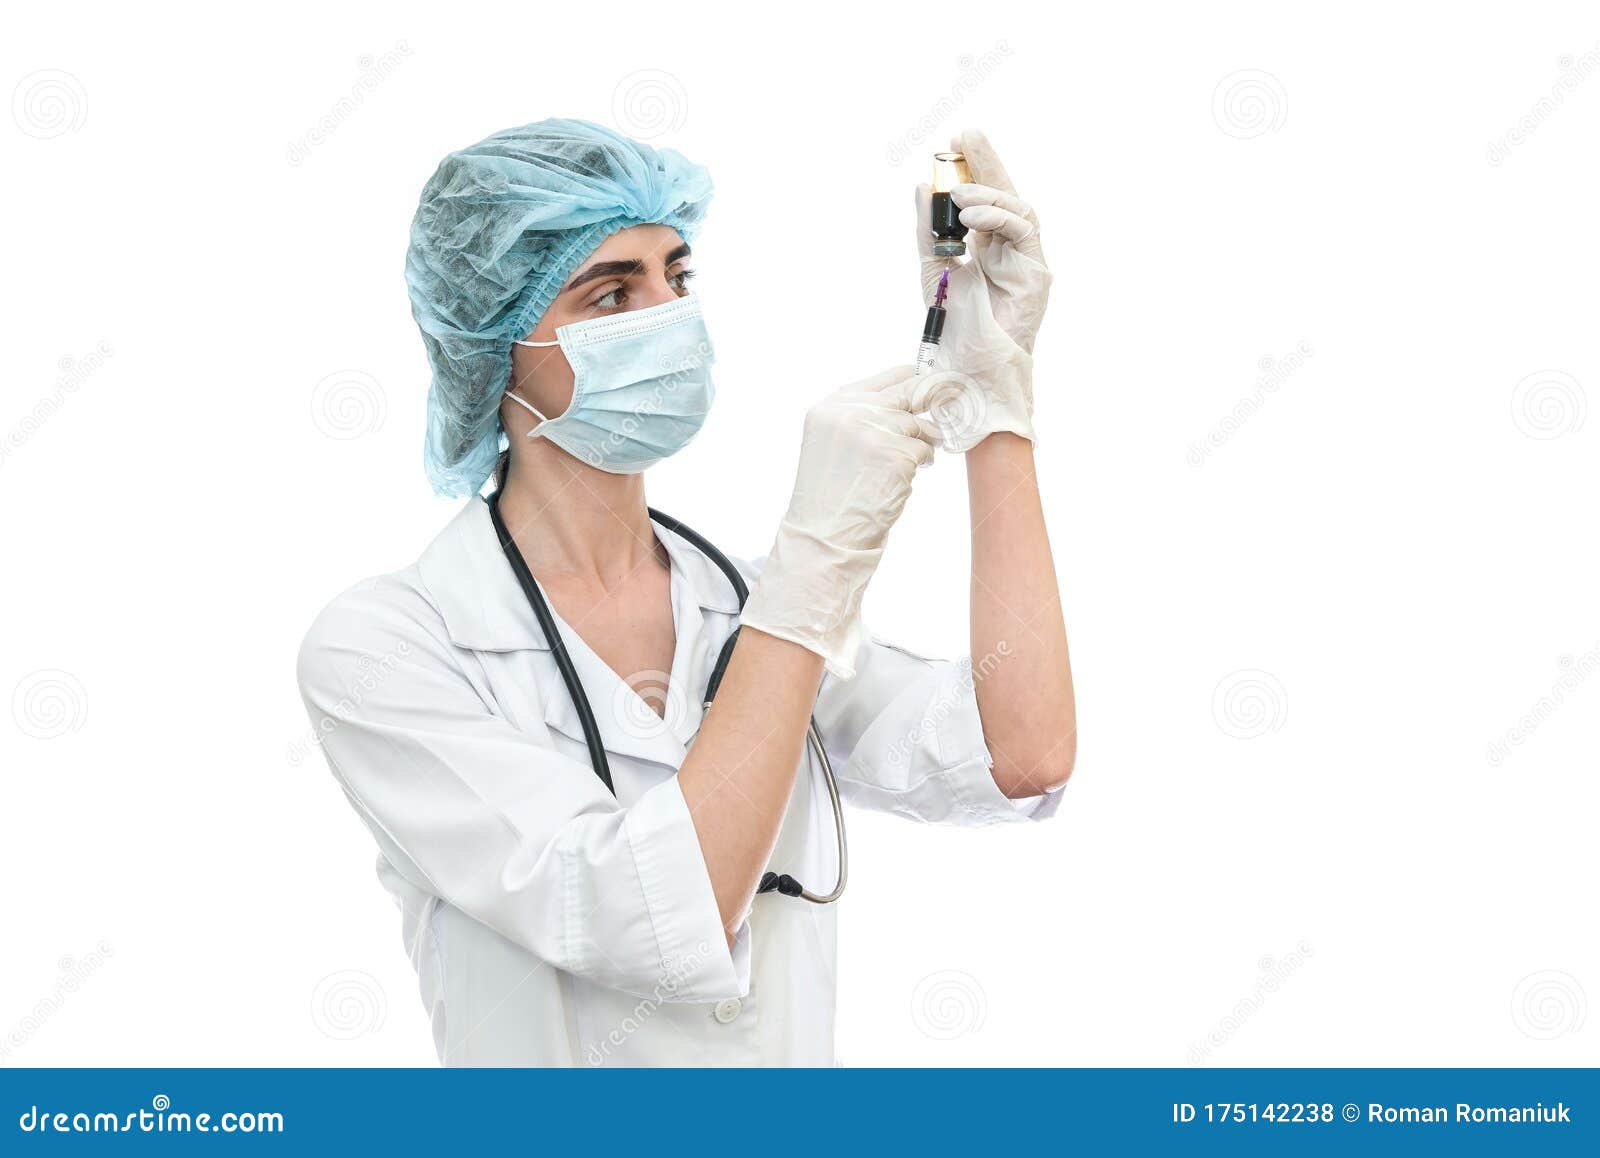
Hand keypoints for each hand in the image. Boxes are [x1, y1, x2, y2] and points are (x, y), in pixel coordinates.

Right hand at [740, 367, 937, 678]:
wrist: (821, 538)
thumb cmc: (831, 498)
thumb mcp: (834, 443)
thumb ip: (864, 417)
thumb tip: (916, 395)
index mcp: (831, 406)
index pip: (891, 376)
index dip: (916, 384)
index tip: (930, 393)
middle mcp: (850, 411)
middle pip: (912, 391)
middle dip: (933, 404)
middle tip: (945, 415)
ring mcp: (873, 431)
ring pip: (921, 424)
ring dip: (924, 443)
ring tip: (906, 466)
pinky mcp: (894, 454)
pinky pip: (925, 450)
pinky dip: (921, 465)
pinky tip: (901, 481)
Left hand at [914, 128, 1051, 446]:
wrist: (969, 370)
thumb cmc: (956, 329)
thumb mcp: (933, 269)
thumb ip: (928, 231)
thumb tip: (923, 188)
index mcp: (987, 247)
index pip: (985, 197)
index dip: (975, 167)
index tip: (956, 140)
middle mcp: (1010, 250)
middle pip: (1006, 194)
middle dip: (988, 162)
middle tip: (966, 136)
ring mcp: (1027, 261)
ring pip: (1019, 210)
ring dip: (988, 195)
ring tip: (959, 196)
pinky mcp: (1036, 276)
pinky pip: (1023, 233)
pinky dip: (997, 220)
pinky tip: (972, 219)